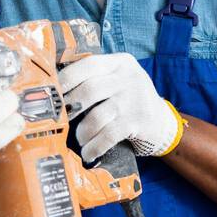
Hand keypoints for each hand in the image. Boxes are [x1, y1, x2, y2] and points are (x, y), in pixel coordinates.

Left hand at [59, 52, 182, 162]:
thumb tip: (56, 88)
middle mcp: (128, 78)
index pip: (89, 64)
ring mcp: (133, 100)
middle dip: (70, 107)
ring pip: (96, 116)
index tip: (53, 91)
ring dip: (82, 131)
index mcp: (120, 63)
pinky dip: (94, 146)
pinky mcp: (136, 122)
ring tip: (79, 139)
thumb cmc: (130, 99)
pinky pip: (108, 136)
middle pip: (89, 90)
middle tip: (61, 118)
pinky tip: (88, 153)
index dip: (67, 78)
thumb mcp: (119, 79)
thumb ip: (96, 77)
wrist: (162, 122)